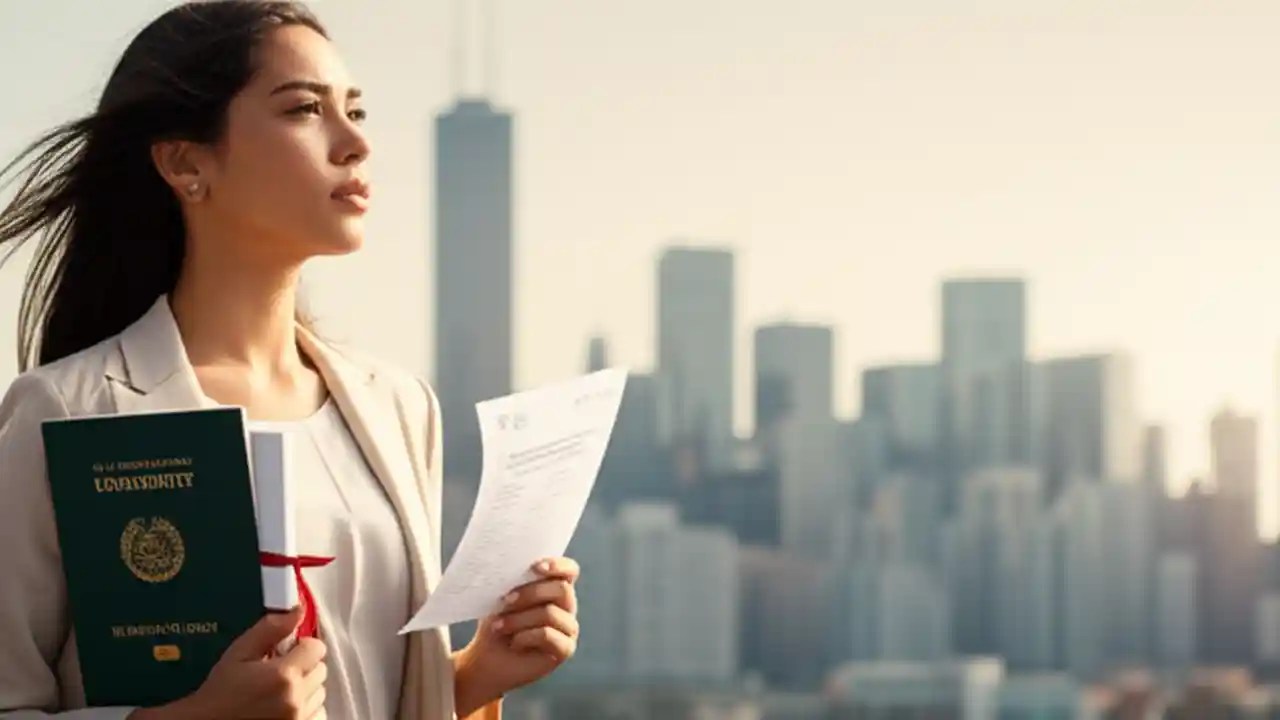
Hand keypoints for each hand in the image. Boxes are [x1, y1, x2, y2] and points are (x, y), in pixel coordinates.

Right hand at [131, 605, 327, 719]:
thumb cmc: (220, 692)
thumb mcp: (239, 654)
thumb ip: (270, 629)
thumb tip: (296, 610)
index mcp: (284, 675)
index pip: (317, 648)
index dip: (302, 646)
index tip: (288, 651)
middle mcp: (296, 699)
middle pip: (321, 670)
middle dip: (304, 666)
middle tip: (280, 671)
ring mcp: (299, 718)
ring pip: (320, 692)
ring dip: (306, 688)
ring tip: (280, 691)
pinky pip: (318, 713)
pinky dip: (307, 708)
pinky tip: (285, 706)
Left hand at [453, 557, 581, 713]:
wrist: (489, 658)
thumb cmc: (497, 622)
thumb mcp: (501, 597)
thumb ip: (512, 580)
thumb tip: (511, 565)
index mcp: (554, 587)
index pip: (569, 570)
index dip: (558, 565)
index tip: (536, 567)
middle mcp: (567, 606)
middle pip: (561, 589)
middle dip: (530, 593)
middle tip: (505, 601)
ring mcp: (569, 628)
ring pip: (550, 613)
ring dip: (519, 618)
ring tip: (499, 626)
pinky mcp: (565, 649)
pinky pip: (548, 635)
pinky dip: (525, 636)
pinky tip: (514, 642)